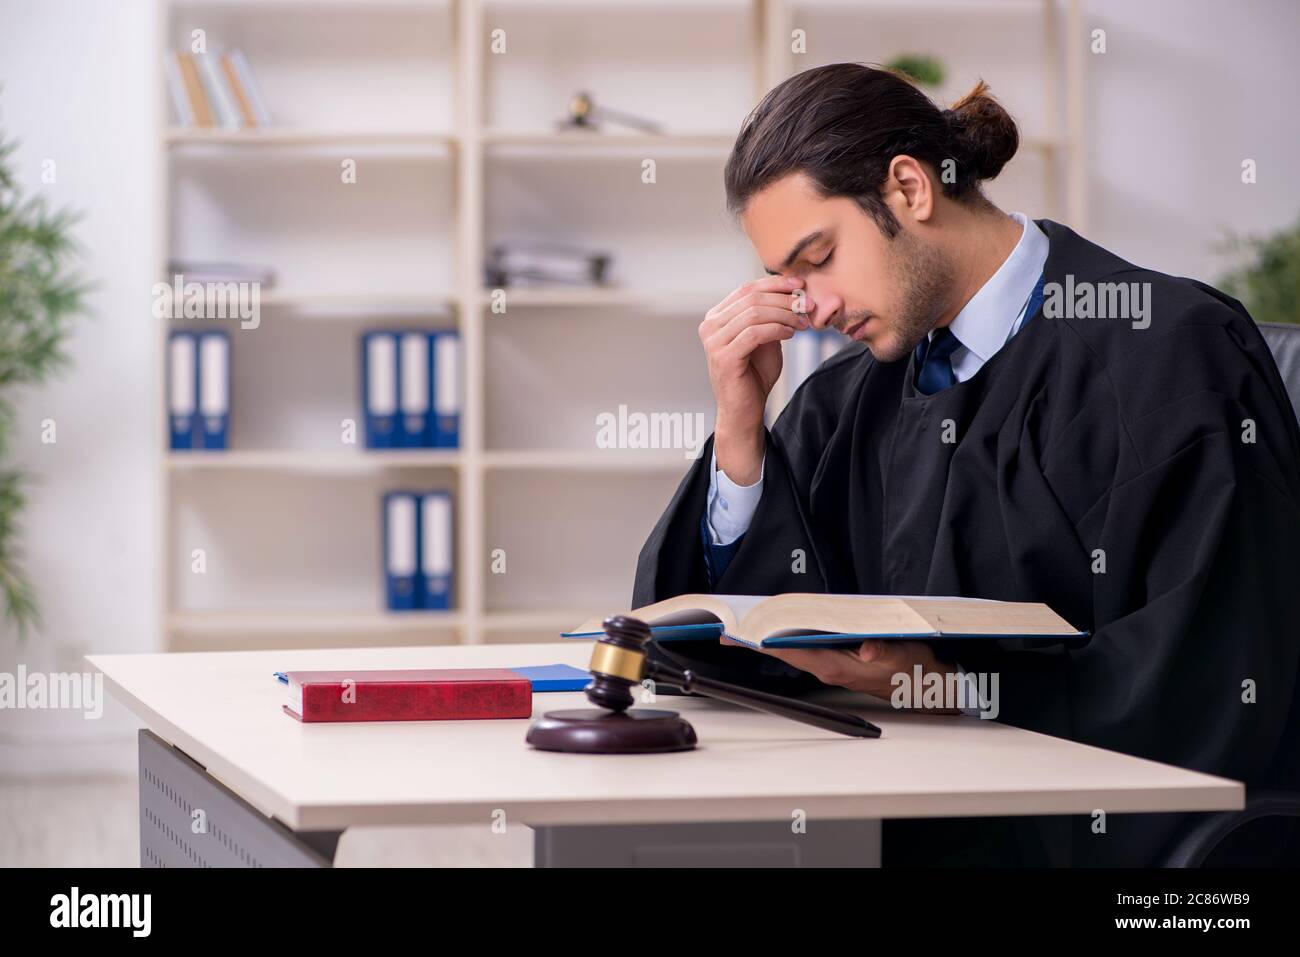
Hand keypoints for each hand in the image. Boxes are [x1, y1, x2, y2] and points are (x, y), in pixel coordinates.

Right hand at [699, 276, 811, 484]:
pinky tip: (791, 334)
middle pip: (751, 298)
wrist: (744, 410)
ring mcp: (713, 341)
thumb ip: (770, 317)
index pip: (746, 289)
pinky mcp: (723, 357)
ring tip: (802, 322)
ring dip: (784, 315)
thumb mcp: (765, 339)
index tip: (800, 285)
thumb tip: (792, 293)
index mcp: (717, 317)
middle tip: (807, 306)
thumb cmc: (754, 375)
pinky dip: (777, 329)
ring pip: (754, 313)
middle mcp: (710, 326)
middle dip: (784, 299)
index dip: (775, 283)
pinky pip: (755, 333)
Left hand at [724, 637, 963, 713]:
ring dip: (766, 636)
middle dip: (754, 638)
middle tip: (725, 626)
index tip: (739, 634)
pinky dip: (783, 637)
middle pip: (783, 651)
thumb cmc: (911, 668)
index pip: (791, 652)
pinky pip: (801, 647)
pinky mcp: (834, 659)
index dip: (764, 642)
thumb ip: (884, 652)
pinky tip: (771, 626)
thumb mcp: (902, 656)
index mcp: (836, 666)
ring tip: (740, 623)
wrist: (925, 683)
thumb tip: (868, 650)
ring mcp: (829, 664)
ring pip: (790, 649)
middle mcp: (827, 667)